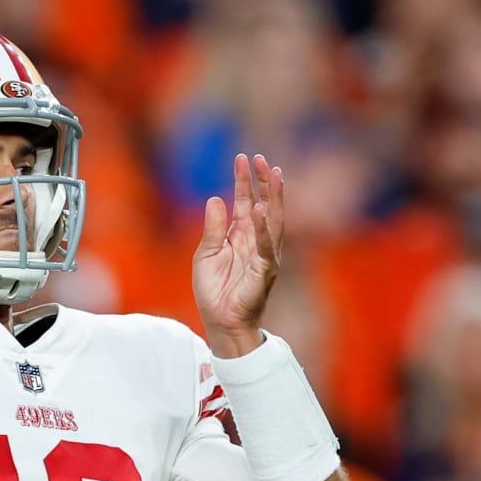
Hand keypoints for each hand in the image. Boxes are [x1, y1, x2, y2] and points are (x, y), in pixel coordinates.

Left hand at [192, 153, 283, 357]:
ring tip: (273, 173)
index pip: (245, 201)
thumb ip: (213, 229)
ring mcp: (264, 254)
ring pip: (273, 220)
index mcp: (240, 235)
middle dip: (262, 181)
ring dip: (273, 196)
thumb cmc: (214, 291)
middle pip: (263, 204)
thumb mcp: (206, 254)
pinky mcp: (265, 270)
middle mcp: (255, 241)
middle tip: (259, 158)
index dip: (243, 181)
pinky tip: (263, 211)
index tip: (242, 158)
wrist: (220, 322)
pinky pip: (266, 246)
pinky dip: (265, 229)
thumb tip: (216, 199)